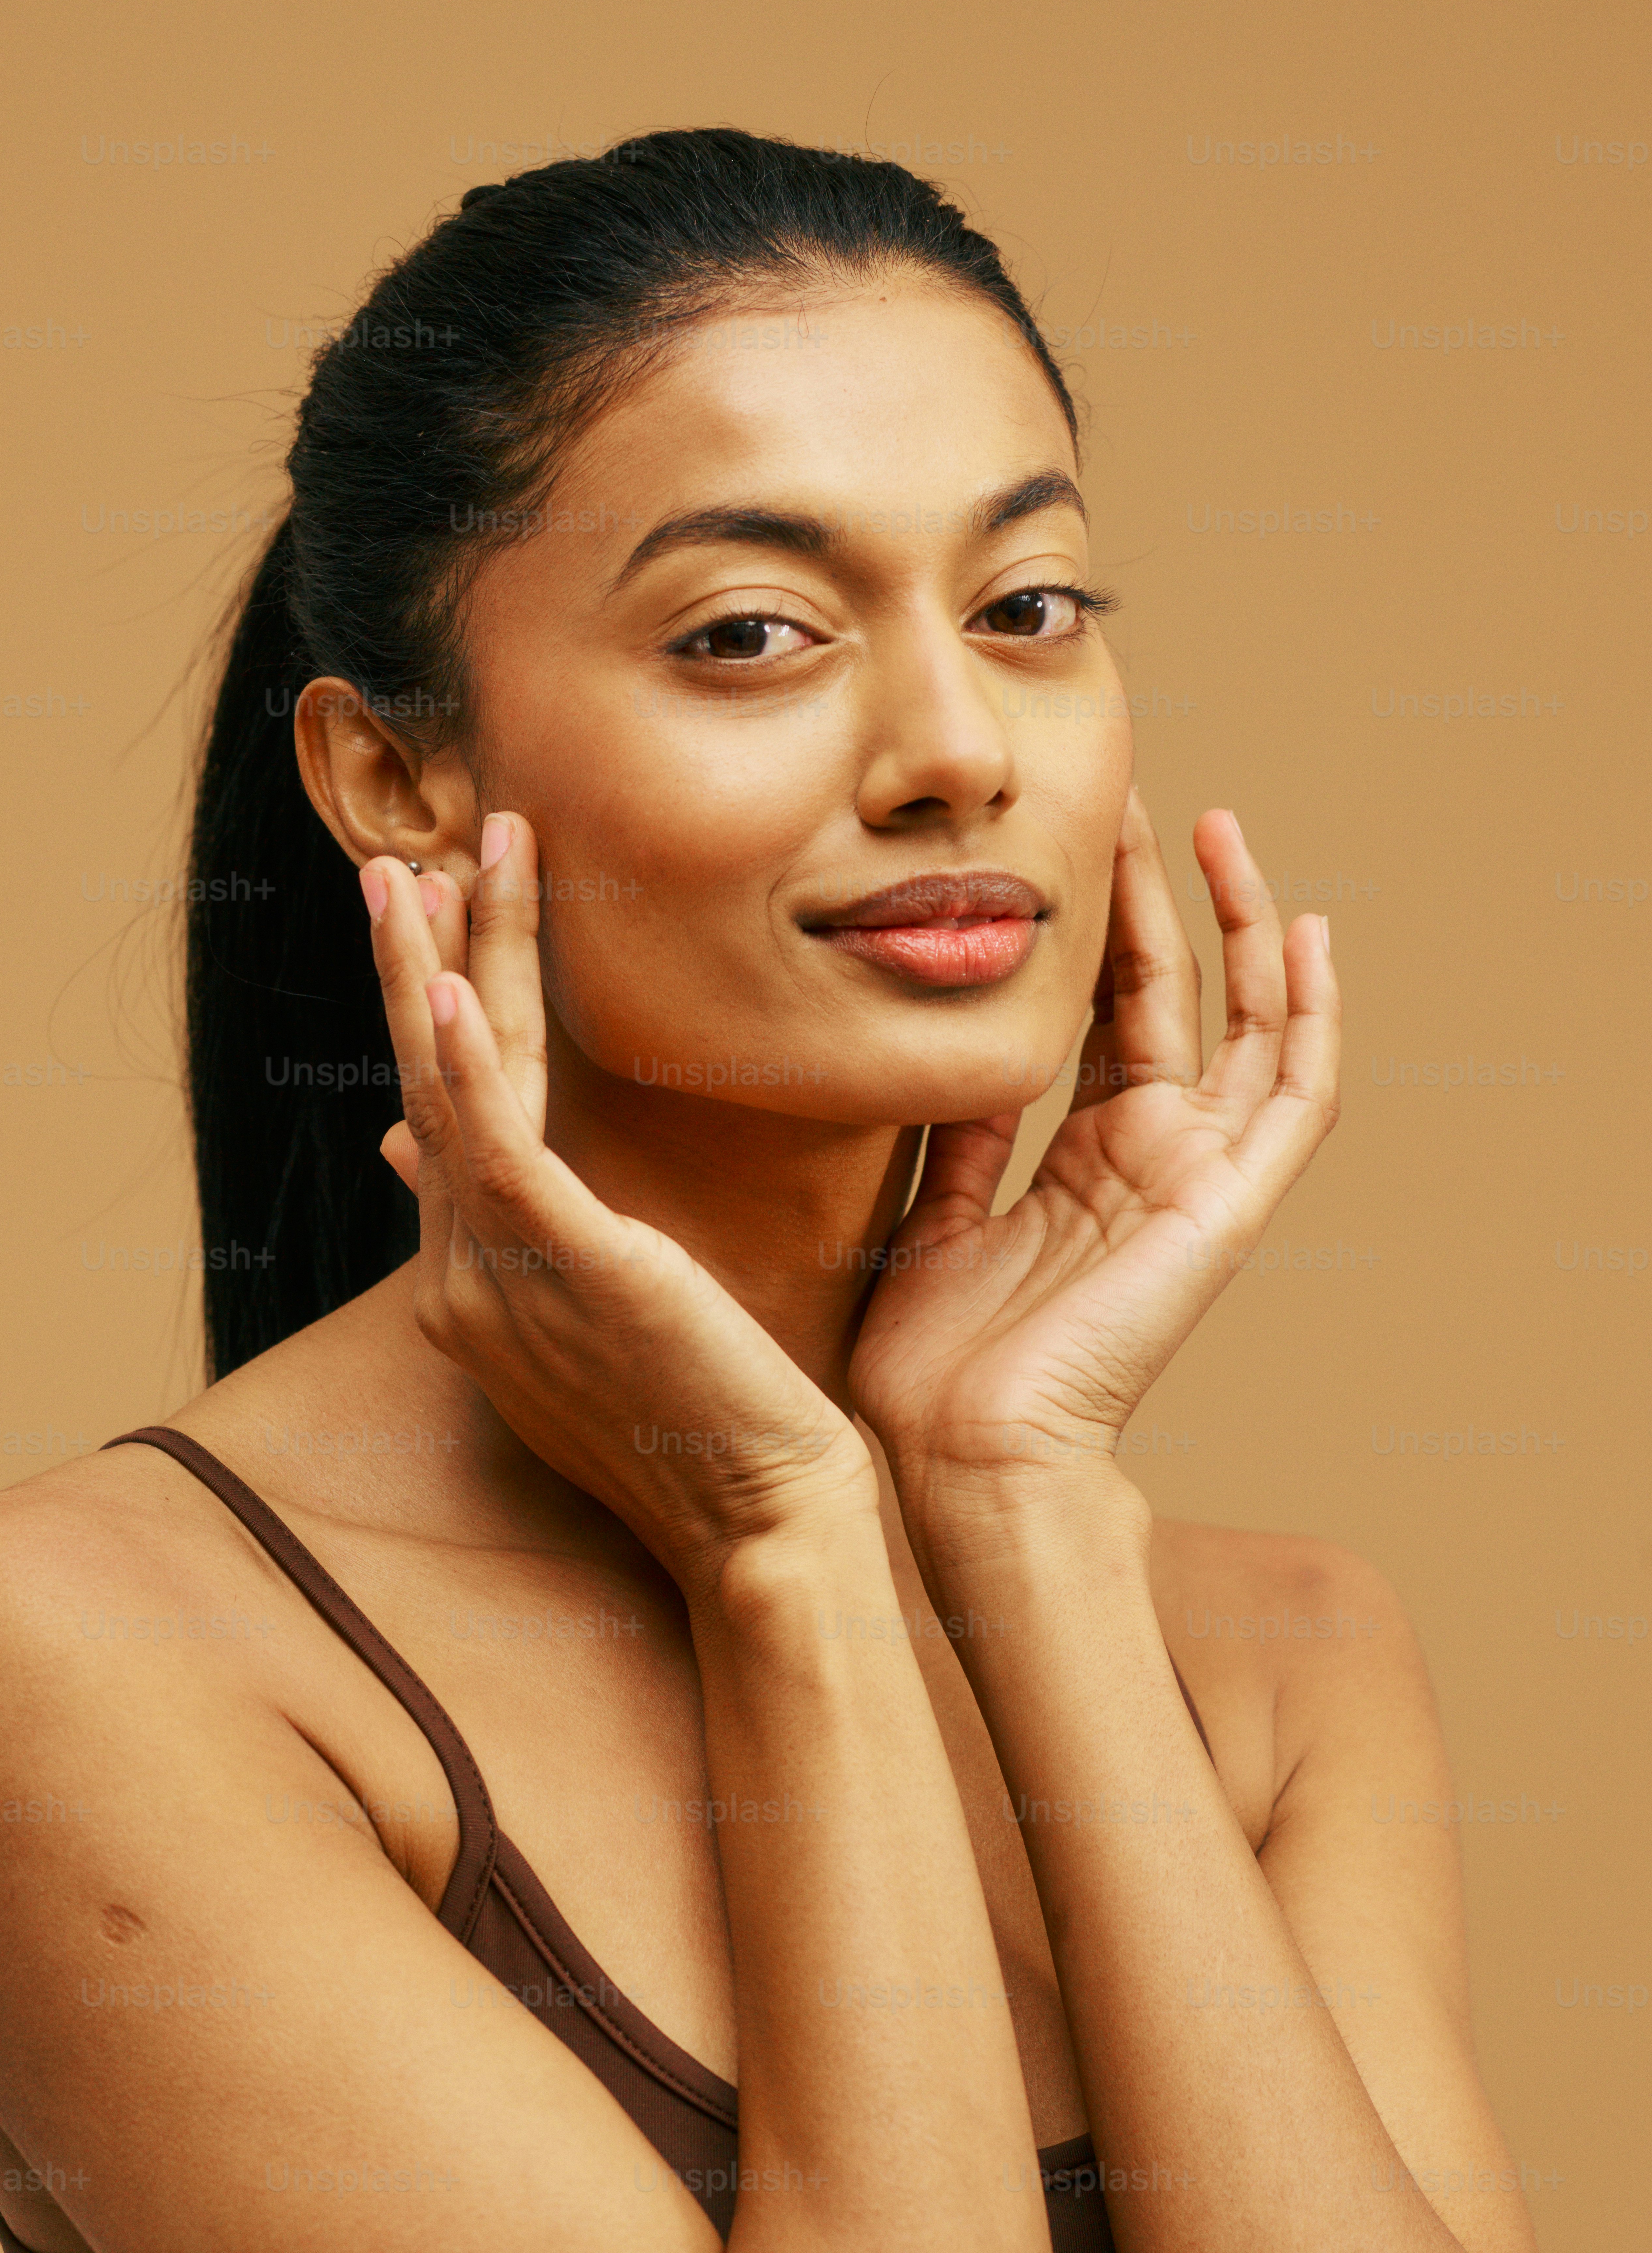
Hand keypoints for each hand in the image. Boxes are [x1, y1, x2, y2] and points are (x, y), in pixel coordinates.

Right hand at [364, 817, 876, 1599]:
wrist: (758, 1516)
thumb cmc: (702, 1417)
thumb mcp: (589, 1312)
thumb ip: (517, 1233)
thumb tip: (413, 1152)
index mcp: (472, 1286)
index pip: (443, 1120)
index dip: (434, 1014)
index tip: (434, 918)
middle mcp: (460, 1281)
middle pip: (429, 1091)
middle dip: (415, 968)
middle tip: (397, 860)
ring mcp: (497, 1280)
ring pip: (451, 1096)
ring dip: (437, 974)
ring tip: (423, 869)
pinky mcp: (564, 1271)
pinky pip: (498, 1153)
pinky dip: (471, 1067)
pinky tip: (457, 993)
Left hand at [848, 792, 1340, 1530]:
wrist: (963, 1448)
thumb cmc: (936, 1358)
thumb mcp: (938, 1212)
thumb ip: (964, 1131)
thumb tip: (970, 1043)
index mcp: (1082, 1160)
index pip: (1105, 1018)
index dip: (1096, 932)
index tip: (1071, 849)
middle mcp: (1150, 1157)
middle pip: (1171, 997)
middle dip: (1155, 898)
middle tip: (1132, 804)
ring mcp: (1198, 1178)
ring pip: (1245, 1023)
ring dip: (1242, 926)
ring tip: (1219, 831)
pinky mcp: (1229, 1204)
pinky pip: (1297, 1095)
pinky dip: (1315, 1015)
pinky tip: (1313, 933)